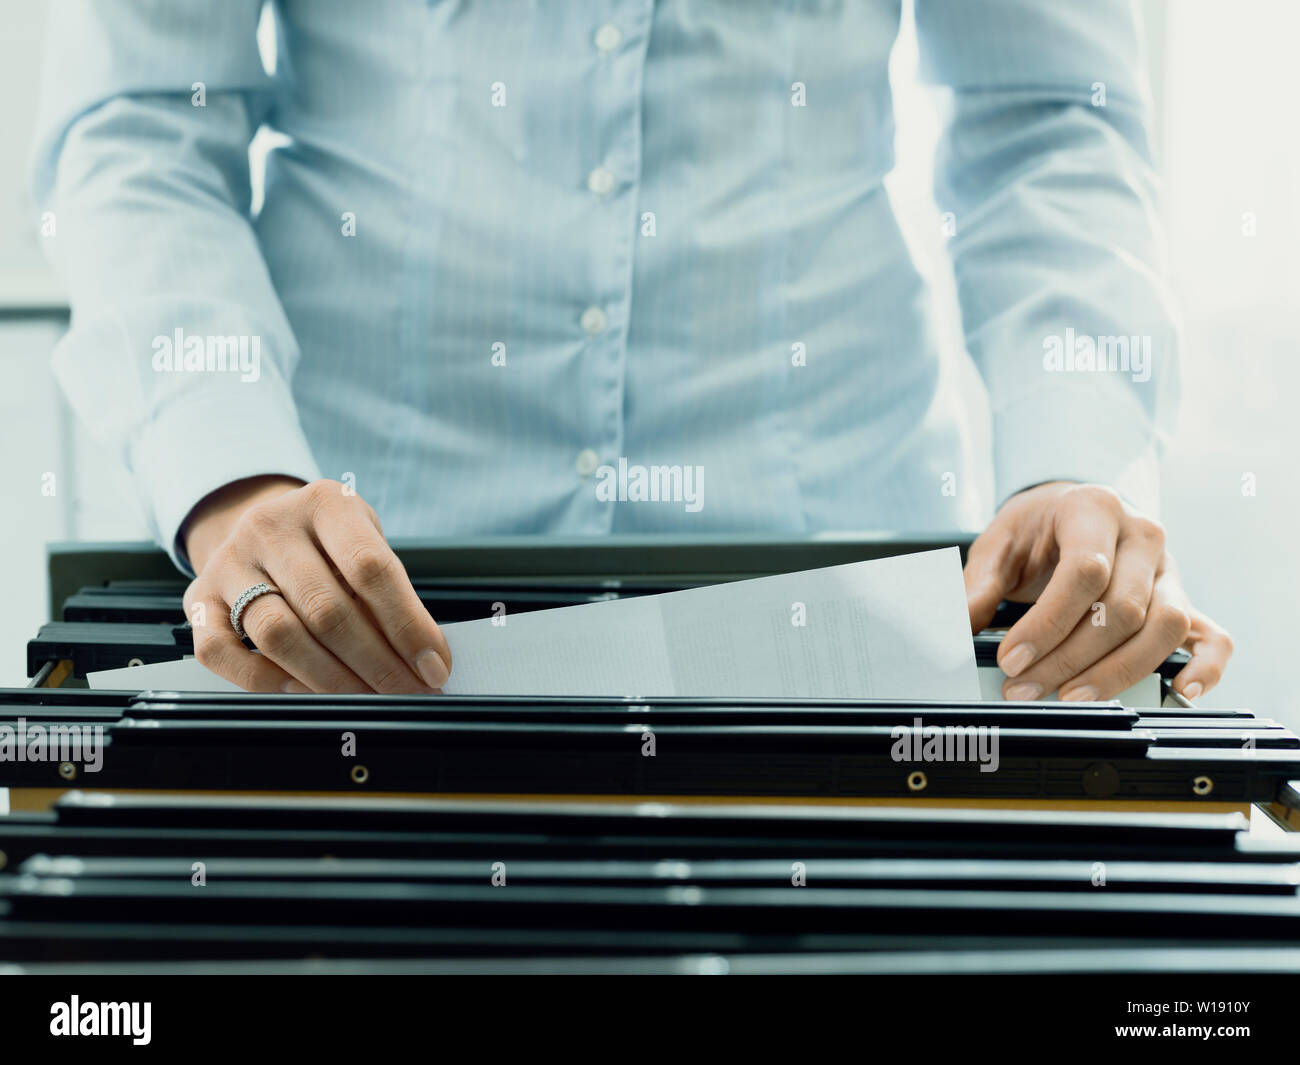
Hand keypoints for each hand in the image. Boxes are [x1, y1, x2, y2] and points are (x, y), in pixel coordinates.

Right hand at [181, 476, 451, 693]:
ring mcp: (229, 562)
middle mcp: (270, 526)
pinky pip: (221, 653)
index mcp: (326, 503)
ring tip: (366, 700)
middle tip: (407, 693)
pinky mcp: (198, 599)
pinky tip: (303, 693)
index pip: (371, 568)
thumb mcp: (366, 543)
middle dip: (376, 664)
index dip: (408, 625)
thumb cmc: (331, 544)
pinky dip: (264, 682)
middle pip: (326, 609)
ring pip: (277, 634)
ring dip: (329, 680)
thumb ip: (389, 592)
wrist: (264, 524)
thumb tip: (425, 659)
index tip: (434, 666)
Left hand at [964, 482, 1231, 701]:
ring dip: (1117, 672)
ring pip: (1164, 627)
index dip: (1046, 624)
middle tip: (1022, 687)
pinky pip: (1213, 636)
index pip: (1084, 573)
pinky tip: (1179, 693)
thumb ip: (977, 584)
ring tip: (1068, 697)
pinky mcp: (1184, 599)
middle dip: (1068, 658)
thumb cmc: (1036, 527)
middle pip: (1122, 609)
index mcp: (1094, 510)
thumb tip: (959, 626)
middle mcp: (1143, 536)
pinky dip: (1206, 668)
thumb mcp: (998, 544)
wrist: (1072, 507)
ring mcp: (1170, 569)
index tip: (1011, 659)